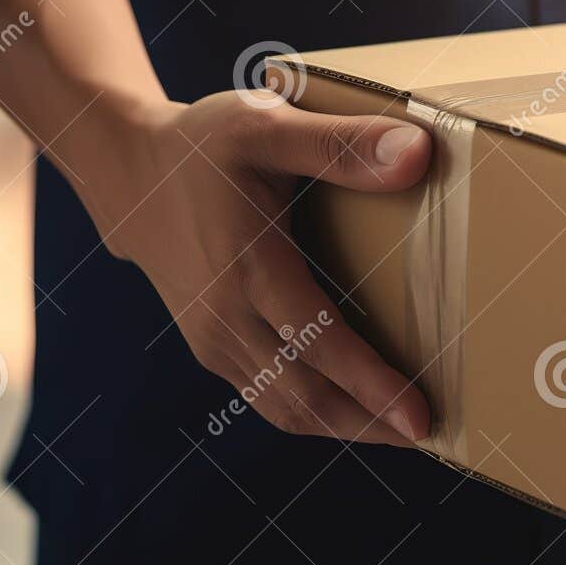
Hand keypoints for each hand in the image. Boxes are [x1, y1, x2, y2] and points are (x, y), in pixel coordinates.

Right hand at [71, 91, 432, 447]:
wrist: (128, 174)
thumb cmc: (204, 146)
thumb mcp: (267, 127)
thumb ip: (340, 144)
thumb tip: (419, 154)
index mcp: (249, 270)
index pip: (317, 344)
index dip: (370, 385)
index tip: (421, 417)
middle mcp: (227, 319)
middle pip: (305, 397)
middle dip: (372, 425)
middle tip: (437, 436)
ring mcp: (215, 341)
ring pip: (286, 408)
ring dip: (347, 428)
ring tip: (407, 434)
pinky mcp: (213, 348)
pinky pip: (269, 397)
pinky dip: (317, 414)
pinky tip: (359, 412)